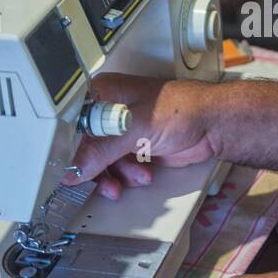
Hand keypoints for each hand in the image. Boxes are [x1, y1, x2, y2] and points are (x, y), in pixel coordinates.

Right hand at [63, 72, 219, 198]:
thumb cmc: (183, 108)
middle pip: (85, 144)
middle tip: (96, 183)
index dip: (67, 147)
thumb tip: (76, 166)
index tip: (64, 168)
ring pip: (102, 160)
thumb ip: (103, 149)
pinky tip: (141, 175)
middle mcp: (110, 111)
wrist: (213, 126)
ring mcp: (123, 130)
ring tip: (129, 179)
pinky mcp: (136, 146)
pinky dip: (127, 175)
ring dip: (114, 174)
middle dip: (93, 166)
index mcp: (104, 94)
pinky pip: (119, 166)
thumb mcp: (135, 127)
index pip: (72, 123)